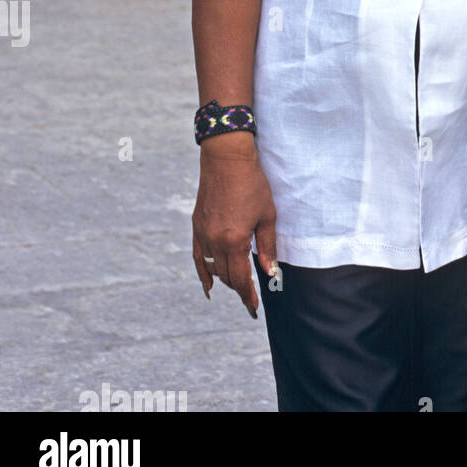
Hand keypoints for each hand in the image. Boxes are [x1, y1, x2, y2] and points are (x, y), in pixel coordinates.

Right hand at [192, 134, 277, 317]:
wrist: (227, 160)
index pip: (241, 278)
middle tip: (250, 298)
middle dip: (239, 289)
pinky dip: (204, 272)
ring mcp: (203, 234)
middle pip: (227, 275)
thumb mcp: (267, 215)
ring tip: (238, 286)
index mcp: (234, 240)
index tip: (253, 307)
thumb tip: (269, 272)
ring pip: (214, 268)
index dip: (248, 294)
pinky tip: (209, 284)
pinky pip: (199, 257)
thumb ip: (267, 246)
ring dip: (226, 279)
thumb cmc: (252, 184)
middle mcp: (215, 241)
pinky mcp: (197, 226)